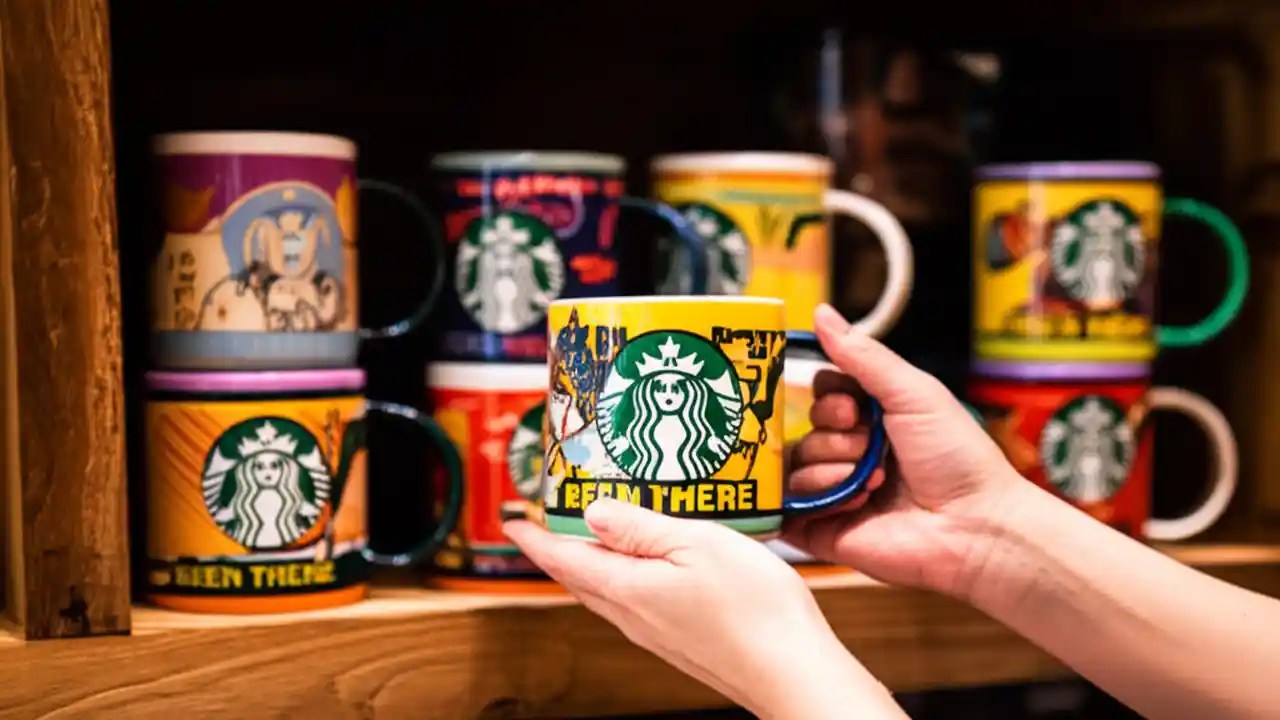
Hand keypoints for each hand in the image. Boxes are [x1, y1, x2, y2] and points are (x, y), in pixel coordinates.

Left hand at [505, 499, 903, 718]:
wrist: (791, 672)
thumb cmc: (754, 608)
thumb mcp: (698, 544)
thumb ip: (642, 527)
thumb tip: (594, 512)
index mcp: (627, 588)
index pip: (563, 559)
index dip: (534, 538)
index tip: (512, 519)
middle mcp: (632, 616)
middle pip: (579, 578)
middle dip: (557, 549)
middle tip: (544, 521)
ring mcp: (655, 633)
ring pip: (605, 593)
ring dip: (588, 564)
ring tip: (589, 537)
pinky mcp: (679, 642)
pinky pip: (633, 604)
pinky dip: (620, 578)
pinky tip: (642, 567)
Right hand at [784, 304, 1025, 600]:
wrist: (975, 525)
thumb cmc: (957, 456)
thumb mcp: (913, 392)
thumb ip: (862, 355)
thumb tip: (820, 312)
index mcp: (872, 418)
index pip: (822, 393)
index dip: (830, 398)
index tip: (855, 408)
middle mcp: (851, 452)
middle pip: (805, 426)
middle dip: (836, 435)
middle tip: (870, 445)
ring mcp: (835, 491)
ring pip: (795, 463)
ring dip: (833, 467)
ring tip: (874, 481)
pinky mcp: (823, 530)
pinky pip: (789, 506)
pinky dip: (816, 498)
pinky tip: (851, 501)